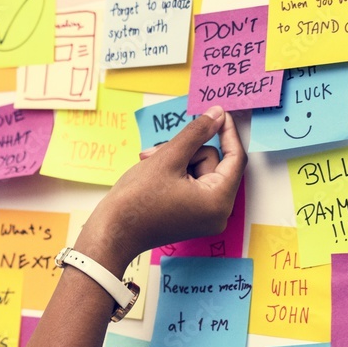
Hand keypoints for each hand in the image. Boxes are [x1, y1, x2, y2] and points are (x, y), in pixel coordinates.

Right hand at [76, 106, 246, 273]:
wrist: (111, 232)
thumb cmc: (136, 199)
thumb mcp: (168, 158)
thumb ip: (196, 133)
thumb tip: (217, 115)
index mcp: (217, 201)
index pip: (235, 158)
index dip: (227, 132)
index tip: (219, 114)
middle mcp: (217, 214)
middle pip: (214, 165)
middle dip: (186, 152)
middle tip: (157, 152)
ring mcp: (204, 218)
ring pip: (200, 172)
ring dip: (176, 162)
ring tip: (149, 164)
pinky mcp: (191, 219)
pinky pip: (193, 186)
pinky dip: (176, 175)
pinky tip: (154, 174)